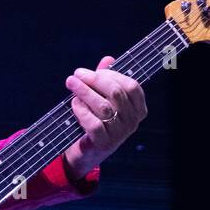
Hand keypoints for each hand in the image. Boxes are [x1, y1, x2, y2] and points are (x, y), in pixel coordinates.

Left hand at [63, 54, 146, 175]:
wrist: (86, 150)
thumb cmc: (96, 118)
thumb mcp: (102, 97)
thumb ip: (105, 79)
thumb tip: (108, 59)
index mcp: (138, 108)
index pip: (131, 86)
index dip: (111, 75)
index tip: (90, 72)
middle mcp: (133, 122)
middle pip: (116, 93)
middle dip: (94, 80)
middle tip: (75, 75)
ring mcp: (120, 134)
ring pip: (104, 107)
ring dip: (84, 92)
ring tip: (71, 84)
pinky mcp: (104, 144)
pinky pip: (94, 123)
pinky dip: (81, 110)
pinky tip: (73, 104)